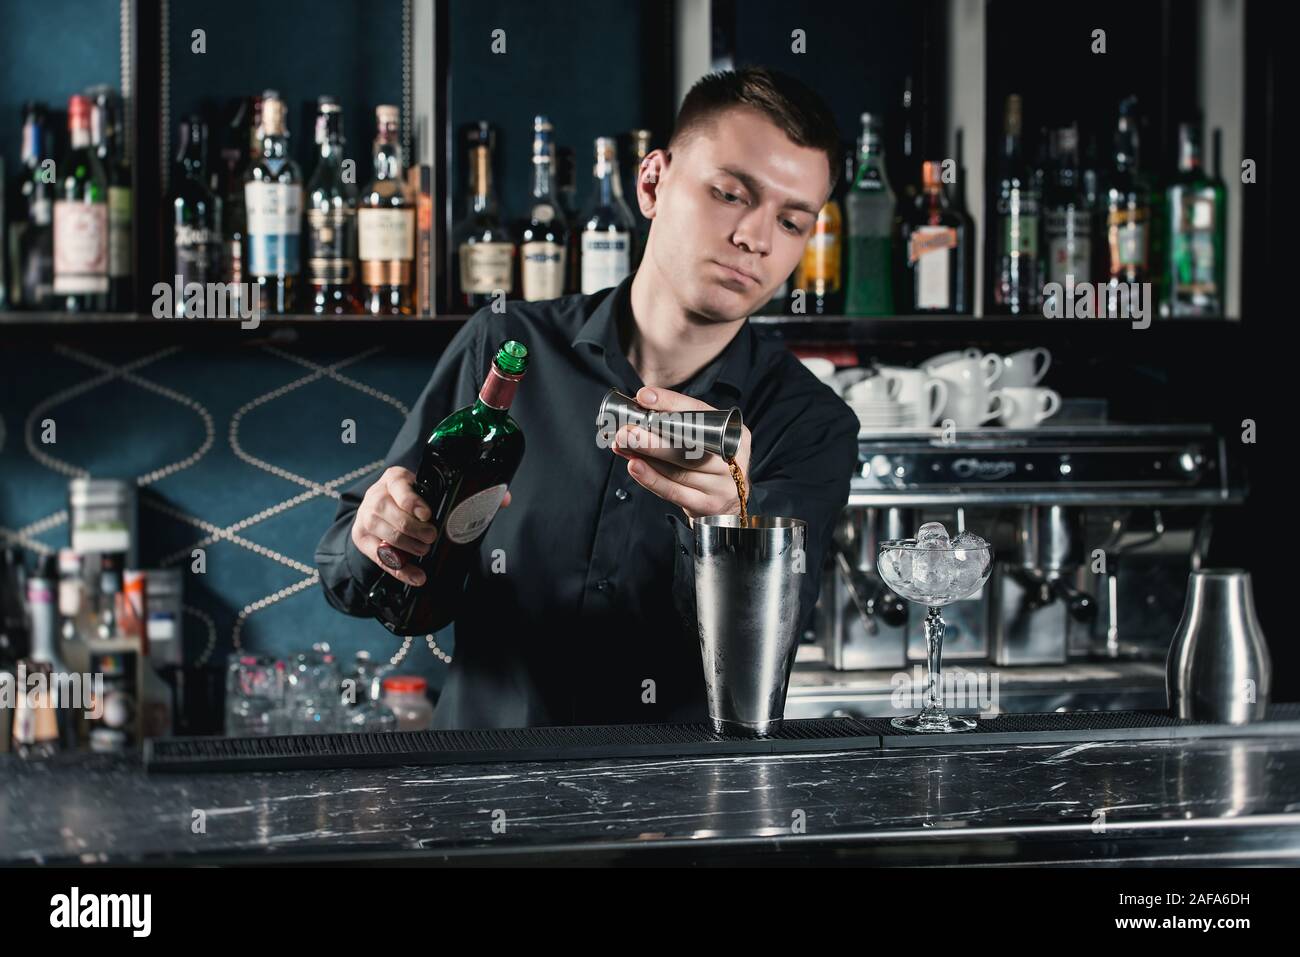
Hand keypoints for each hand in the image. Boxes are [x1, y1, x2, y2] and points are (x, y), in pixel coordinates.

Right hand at [352, 466, 511, 585]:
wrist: (379, 508)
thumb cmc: (414, 499)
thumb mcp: (431, 490)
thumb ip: (466, 493)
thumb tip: (503, 499)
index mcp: (395, 479)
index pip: (400, 488)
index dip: (413, 501)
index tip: (428, 514)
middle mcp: (376, 496)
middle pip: (391, 514)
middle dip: (415, 529)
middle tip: (432, 537)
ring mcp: (366, 519)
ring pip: (385, 536)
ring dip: (408, 547)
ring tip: (425, 551)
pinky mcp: (362, 539)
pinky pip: (379, 558)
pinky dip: (400, 570)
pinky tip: (418, 577)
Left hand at [611, 386, 751, 519]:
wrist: (726, 504)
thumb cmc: (708, 463)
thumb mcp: (704, 439)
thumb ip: (677, 425)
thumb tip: (637, 410)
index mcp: (734, 433)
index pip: (701, 413)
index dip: (671, 403)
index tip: (644, 397)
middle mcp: (733, 458)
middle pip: (690, 446)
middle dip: (653, 436)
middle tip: (626, 430)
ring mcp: (722, 485)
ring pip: (679, 469)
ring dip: (647, 456)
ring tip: (622, 445)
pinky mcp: (707, 505)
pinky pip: (674, 492)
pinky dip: (651, 478)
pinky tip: (634, 466)